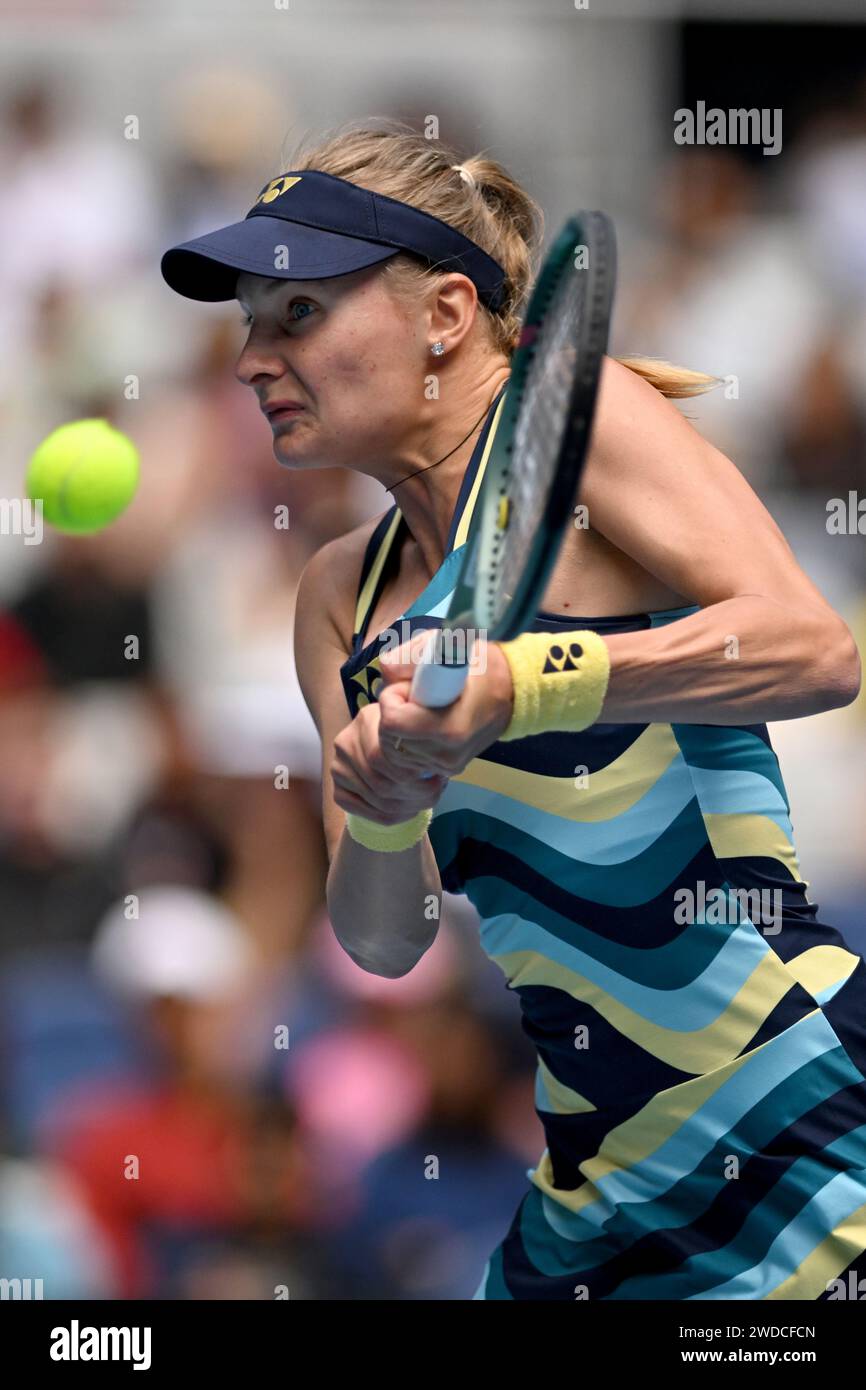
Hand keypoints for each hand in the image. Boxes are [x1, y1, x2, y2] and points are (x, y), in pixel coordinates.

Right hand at [330, 697, 449, 825]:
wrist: (376, 738)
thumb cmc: (403, 729)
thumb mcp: (413, 717)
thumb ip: (422, 725)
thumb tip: (438, 758)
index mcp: (365, 720)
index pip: (384, 757)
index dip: (414, 774)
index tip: (439, 776)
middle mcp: (345, 744)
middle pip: (382, 783)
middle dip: (416, 794)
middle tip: (437, 792)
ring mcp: (338, 769)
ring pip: (378, 800)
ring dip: (409, 807)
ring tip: (428, 800)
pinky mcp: (338, 791)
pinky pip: (365, 813)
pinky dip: (392, 818)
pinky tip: (410, 811)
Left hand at [375, 631, 514, 778]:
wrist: (513, 691)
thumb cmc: (481, 666)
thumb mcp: (448, 646)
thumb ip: (411, 655)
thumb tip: (387, 670)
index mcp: (449, 728)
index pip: (392, 723)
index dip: (392, 699)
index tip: (408, 685)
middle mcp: (447, 754)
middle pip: (389, 739)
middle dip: (392, 714)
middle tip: (413, 696)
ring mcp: (447, 766)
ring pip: (395, 752)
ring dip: (398, 729)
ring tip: (421, 709)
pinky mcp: (447, 770)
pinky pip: (408, 760)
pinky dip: (407, 741)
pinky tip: (423, 724)